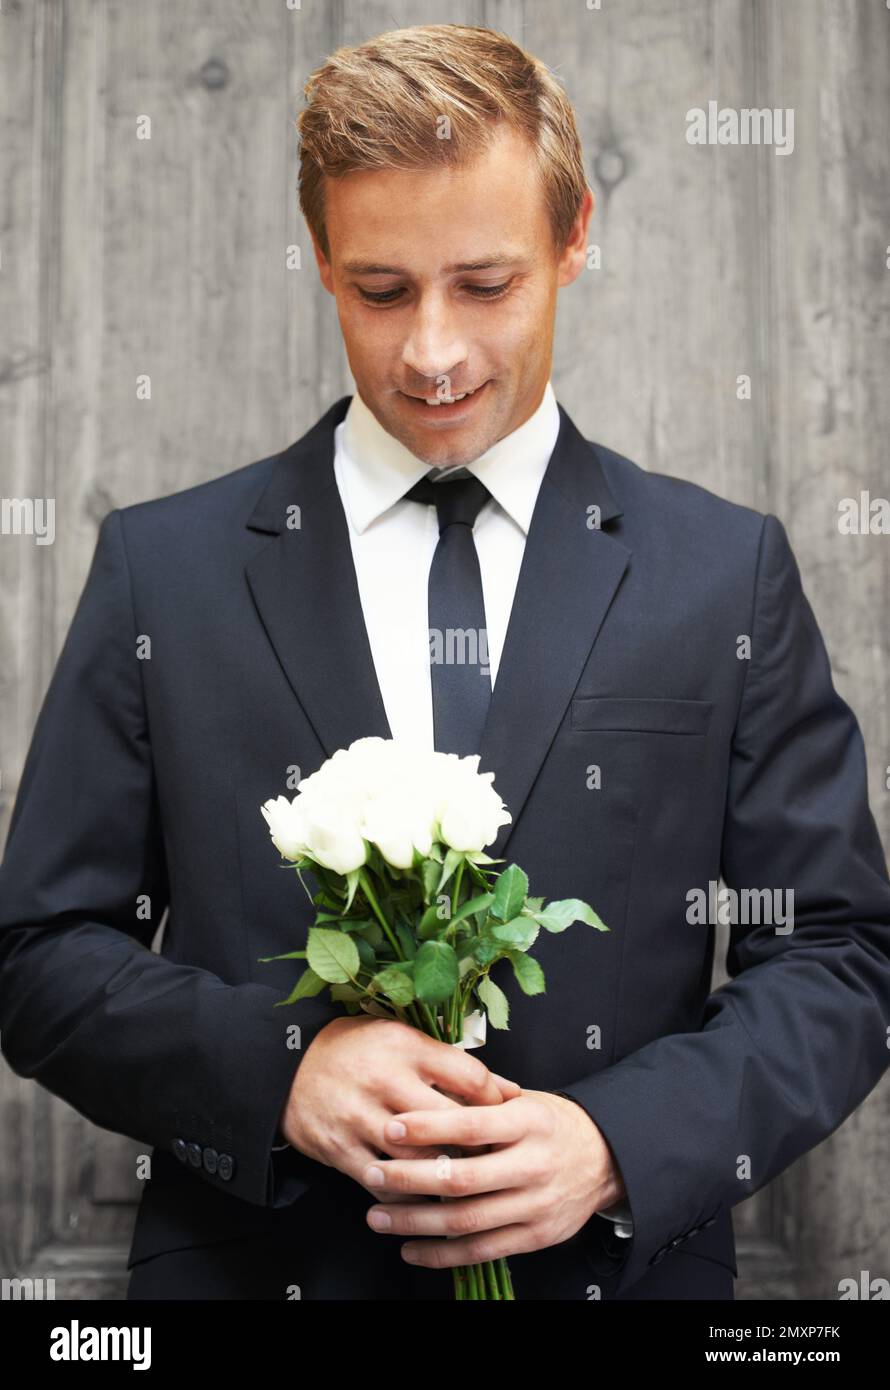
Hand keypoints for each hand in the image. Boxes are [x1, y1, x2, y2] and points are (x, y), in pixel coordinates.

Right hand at [278, 1015, 520, 1204]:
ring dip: (447, 1176)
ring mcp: (359, 1117)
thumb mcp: (400, 1038)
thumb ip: (450, 1062)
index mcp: (404, 1046)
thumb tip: (508, 1090)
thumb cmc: (355, 1050)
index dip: (496, 1098)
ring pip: (419, 1159)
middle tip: (497, 1156)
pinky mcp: (339, 1149)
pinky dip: (410, 1196)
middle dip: (478, 1144)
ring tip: (466, 1181)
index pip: (468, 1074)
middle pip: (449, 1122)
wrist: (286, 1067)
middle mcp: (383, 1080)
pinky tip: (426, 1196)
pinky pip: (385, 1184)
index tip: (509, 1113)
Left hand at [361, 1088, 626, 1266]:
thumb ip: (480, 1098)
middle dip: (410, 1178)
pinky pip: (482, 1250)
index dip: (429, 1128)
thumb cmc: (551, 1124)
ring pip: (467, 1221)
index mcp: (528, 1123)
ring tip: (378, 1217)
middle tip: (372, 1172)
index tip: (391, 1127)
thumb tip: (425, 1085)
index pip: (472, 1126)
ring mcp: (536, 1205)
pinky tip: (410, 1248)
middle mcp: (534, 1165)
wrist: (606, 1158)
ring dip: (416, 1222)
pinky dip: (442, 1255)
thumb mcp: (524, 1100)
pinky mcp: (536, 1236)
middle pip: (463, 1179)